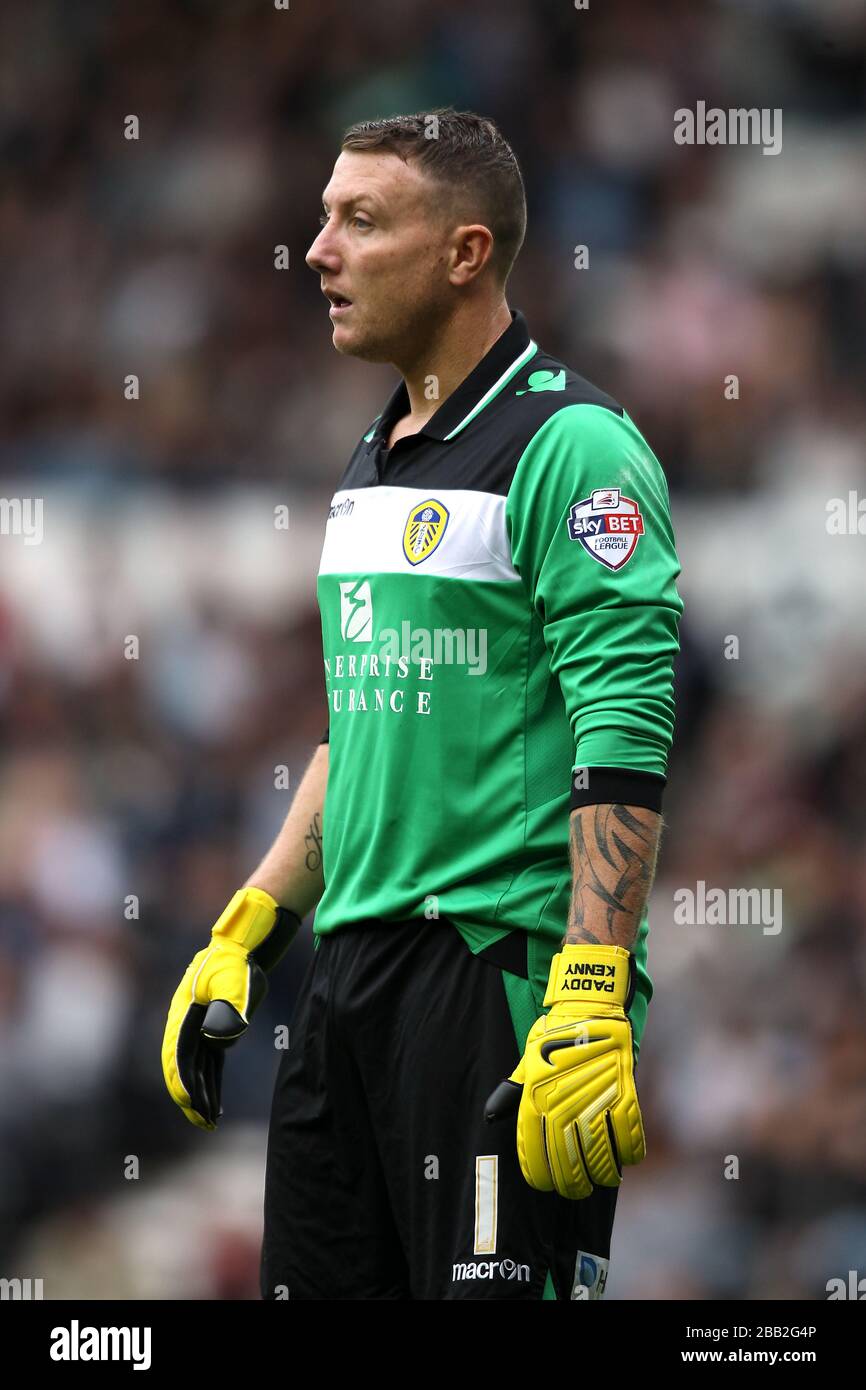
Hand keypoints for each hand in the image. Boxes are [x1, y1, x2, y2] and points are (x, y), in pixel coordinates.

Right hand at [161, 887, 299, 1130]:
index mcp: (185, 1016)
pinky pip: (208, 1064)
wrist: (241, 949)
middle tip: (203, 1122)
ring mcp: (198, 1030)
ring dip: (201, 1096)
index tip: (192, 1102)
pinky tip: (215, 1104)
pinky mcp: (213, 1032)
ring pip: (195, 1070)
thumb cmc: (237, 963)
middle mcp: (186, 1026)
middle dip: (190, 1097)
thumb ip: (227, 1006)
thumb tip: (217, 1039)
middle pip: (183, 1069)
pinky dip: (210, 1084)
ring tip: (209, 1122)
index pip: (180, 1055)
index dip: (184, 1081)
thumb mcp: (233, 981)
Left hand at [484, 943, 644, 1198]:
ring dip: (603, 1176)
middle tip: (577, 1191)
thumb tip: (490, 1117)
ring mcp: (595, 1101)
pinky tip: (627, 1160)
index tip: (545, 1186)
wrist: (587, 1005)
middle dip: (572, 1185)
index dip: (540, 1176)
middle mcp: (564, 1105)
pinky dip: (630, 1153)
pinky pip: (629, 1135)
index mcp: (536, 1099)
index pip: (534, 1153)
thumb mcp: (528, 1062)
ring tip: (603, 1181)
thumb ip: (512, 1093)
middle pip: (568, 1163)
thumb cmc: (554, 1034)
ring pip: (601, 1157)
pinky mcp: (623, 1093)